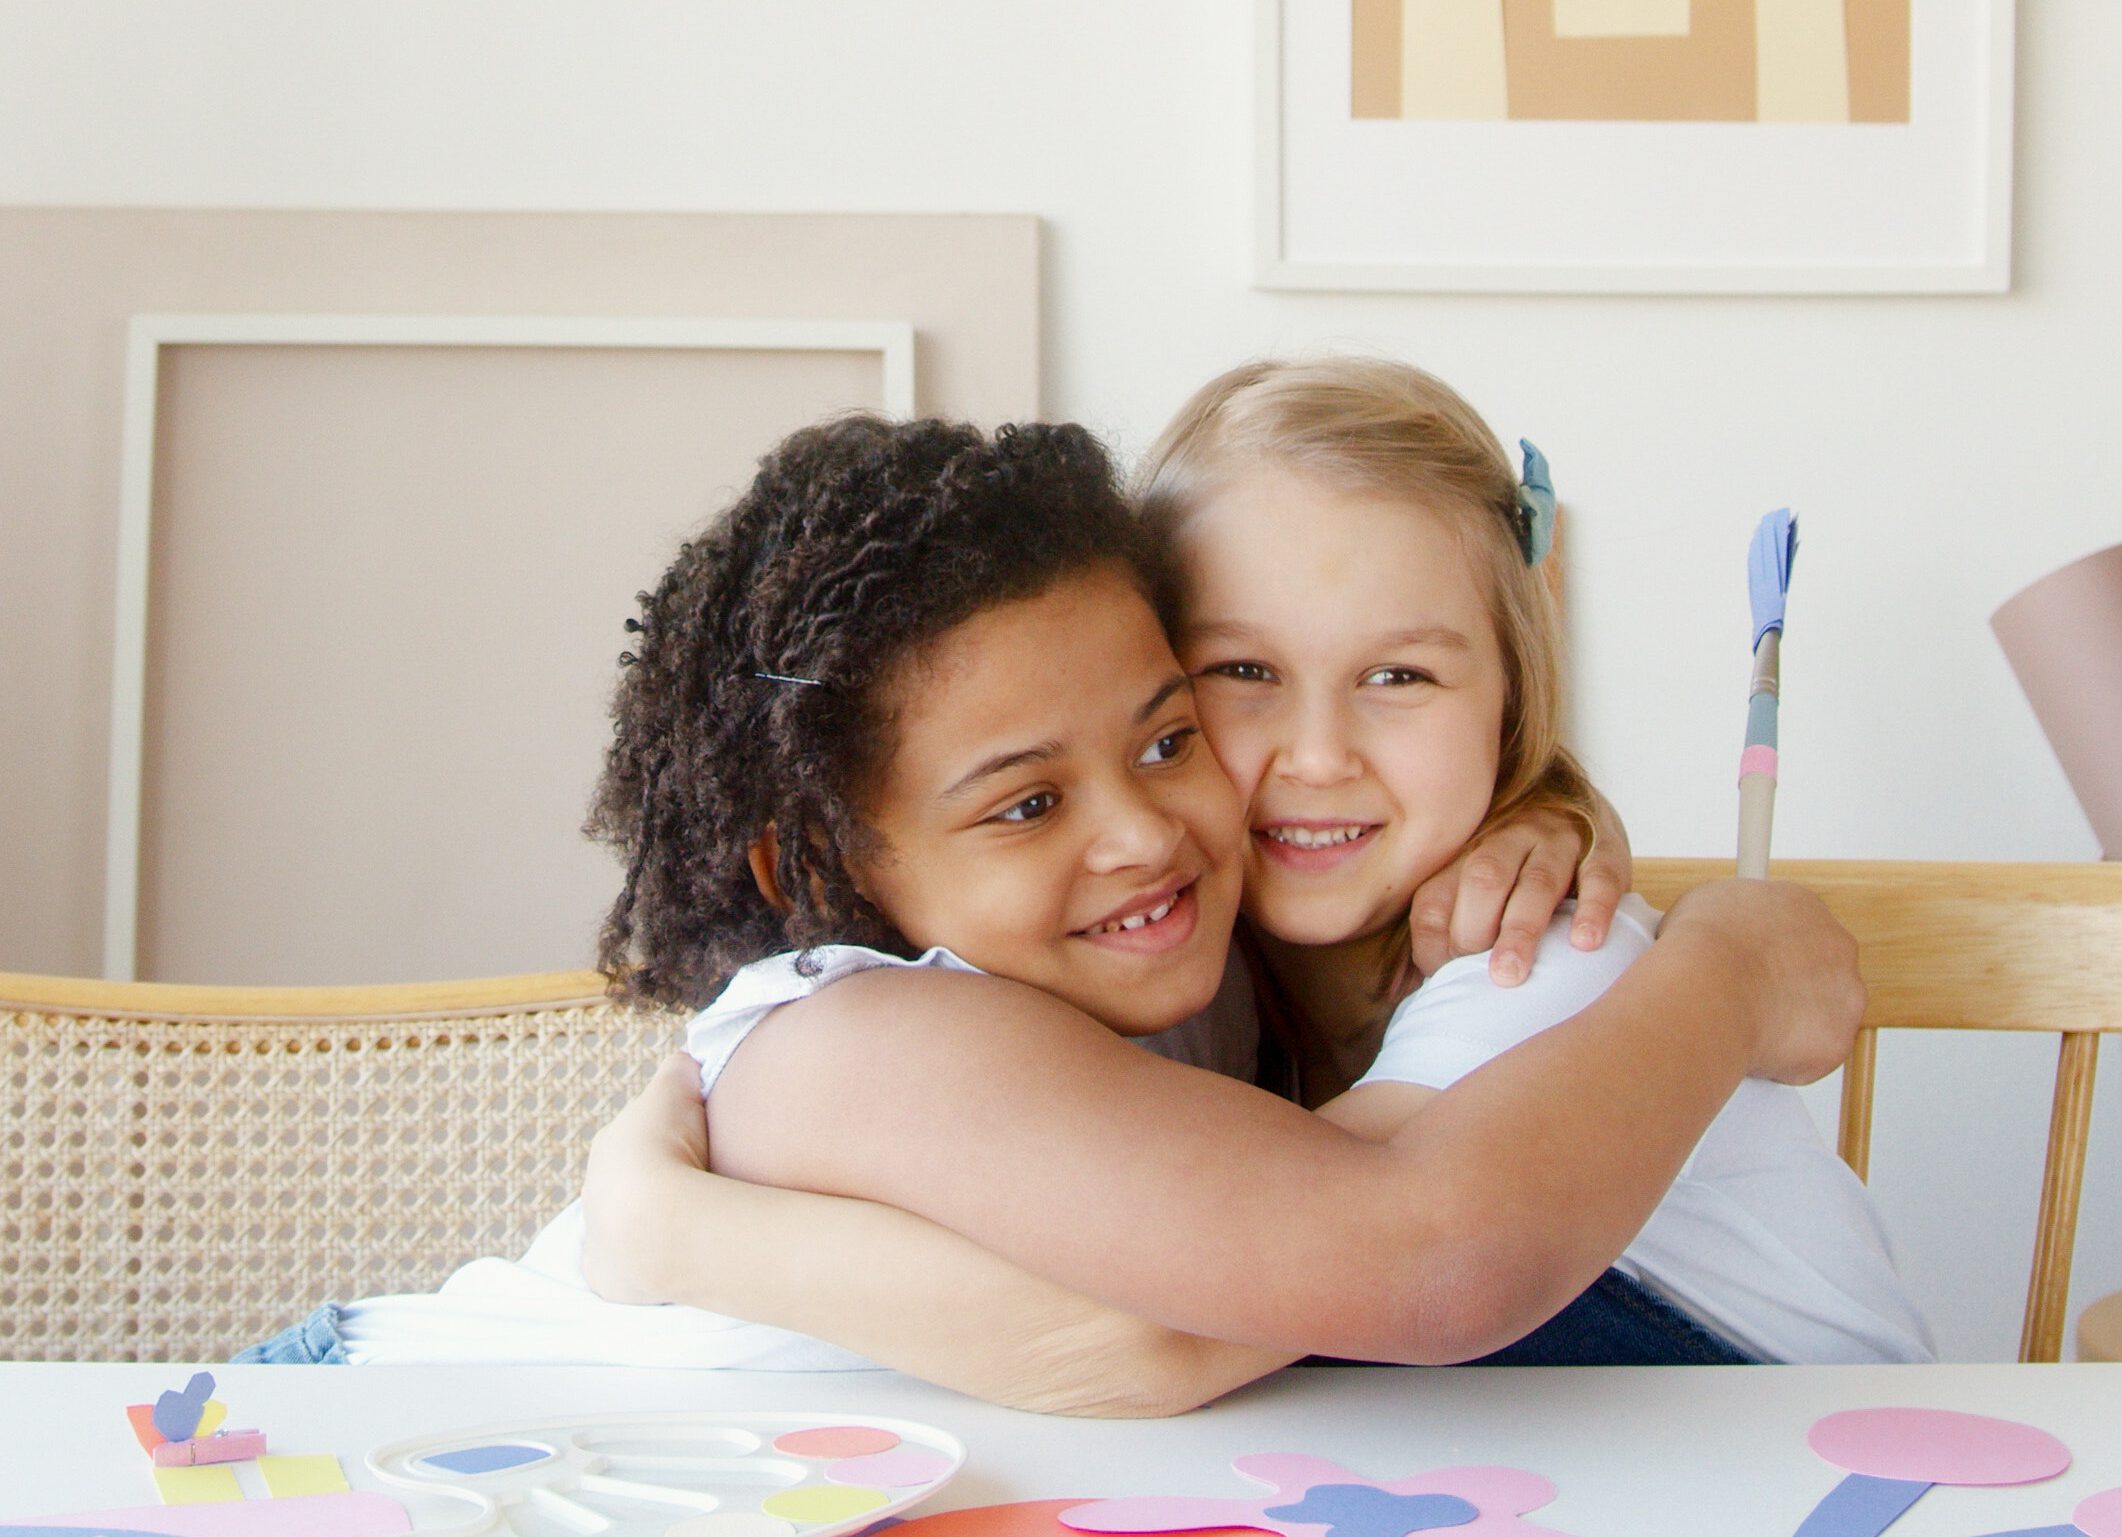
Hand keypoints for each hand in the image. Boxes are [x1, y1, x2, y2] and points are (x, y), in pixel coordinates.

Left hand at [580, 1052, 711, 1303]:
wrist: (657, 1221)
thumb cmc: (667, 1148)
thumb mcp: (677, 1088)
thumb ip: (678, 1070)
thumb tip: (685, 1062)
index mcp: (609, 1145)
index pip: (637, 1138)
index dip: (668, 1139)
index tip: (698, 1145)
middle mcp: (594, 1188)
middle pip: (628, 1182)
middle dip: (657, 1183)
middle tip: (699, 1188)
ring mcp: (598, 1236)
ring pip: (624, 1224)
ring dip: (653, 1223)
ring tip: (691, 1225)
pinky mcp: (607, 1276)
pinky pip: (626, 1265)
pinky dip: (644, 1262)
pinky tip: (671, 1259)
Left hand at [1407, 791, 1632, 985]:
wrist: (1582, 810)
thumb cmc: (1518, 872)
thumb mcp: (1475, 888)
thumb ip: (1447, 929)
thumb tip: (1403, 993)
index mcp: (1463, 855)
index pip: (1433, 898)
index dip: (1433, 944)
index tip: (1443, 982)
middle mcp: (1506, 840)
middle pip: (1482, 880)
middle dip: (1473, 932)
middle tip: (1480, 980)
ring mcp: (1555, 840)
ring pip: (1536, 881)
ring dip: (1520, 930)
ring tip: (1510, 975)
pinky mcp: (1604, 846)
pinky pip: (1599, 874)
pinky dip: (1592, 908)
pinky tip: (1585, 942)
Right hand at [1659, 879, 1865, 1084]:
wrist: (1709, 985)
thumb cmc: (1701, 944)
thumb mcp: (1707, 903)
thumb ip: (1734, 916)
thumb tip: (1723, 930)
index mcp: (1804, 907)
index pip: (1794, 931)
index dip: (1767, 952)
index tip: (1747, 966)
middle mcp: (1836, 945)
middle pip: (1818, 971)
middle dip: (1788, 986)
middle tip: (1747, 998)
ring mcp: (1845, 994)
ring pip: (1821, 1014)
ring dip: (1791, 1020)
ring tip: (1746, 1024)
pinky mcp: (1837, 1039)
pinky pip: (1812, 1053)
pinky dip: (1786, 1056)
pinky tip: (1754, 1047)